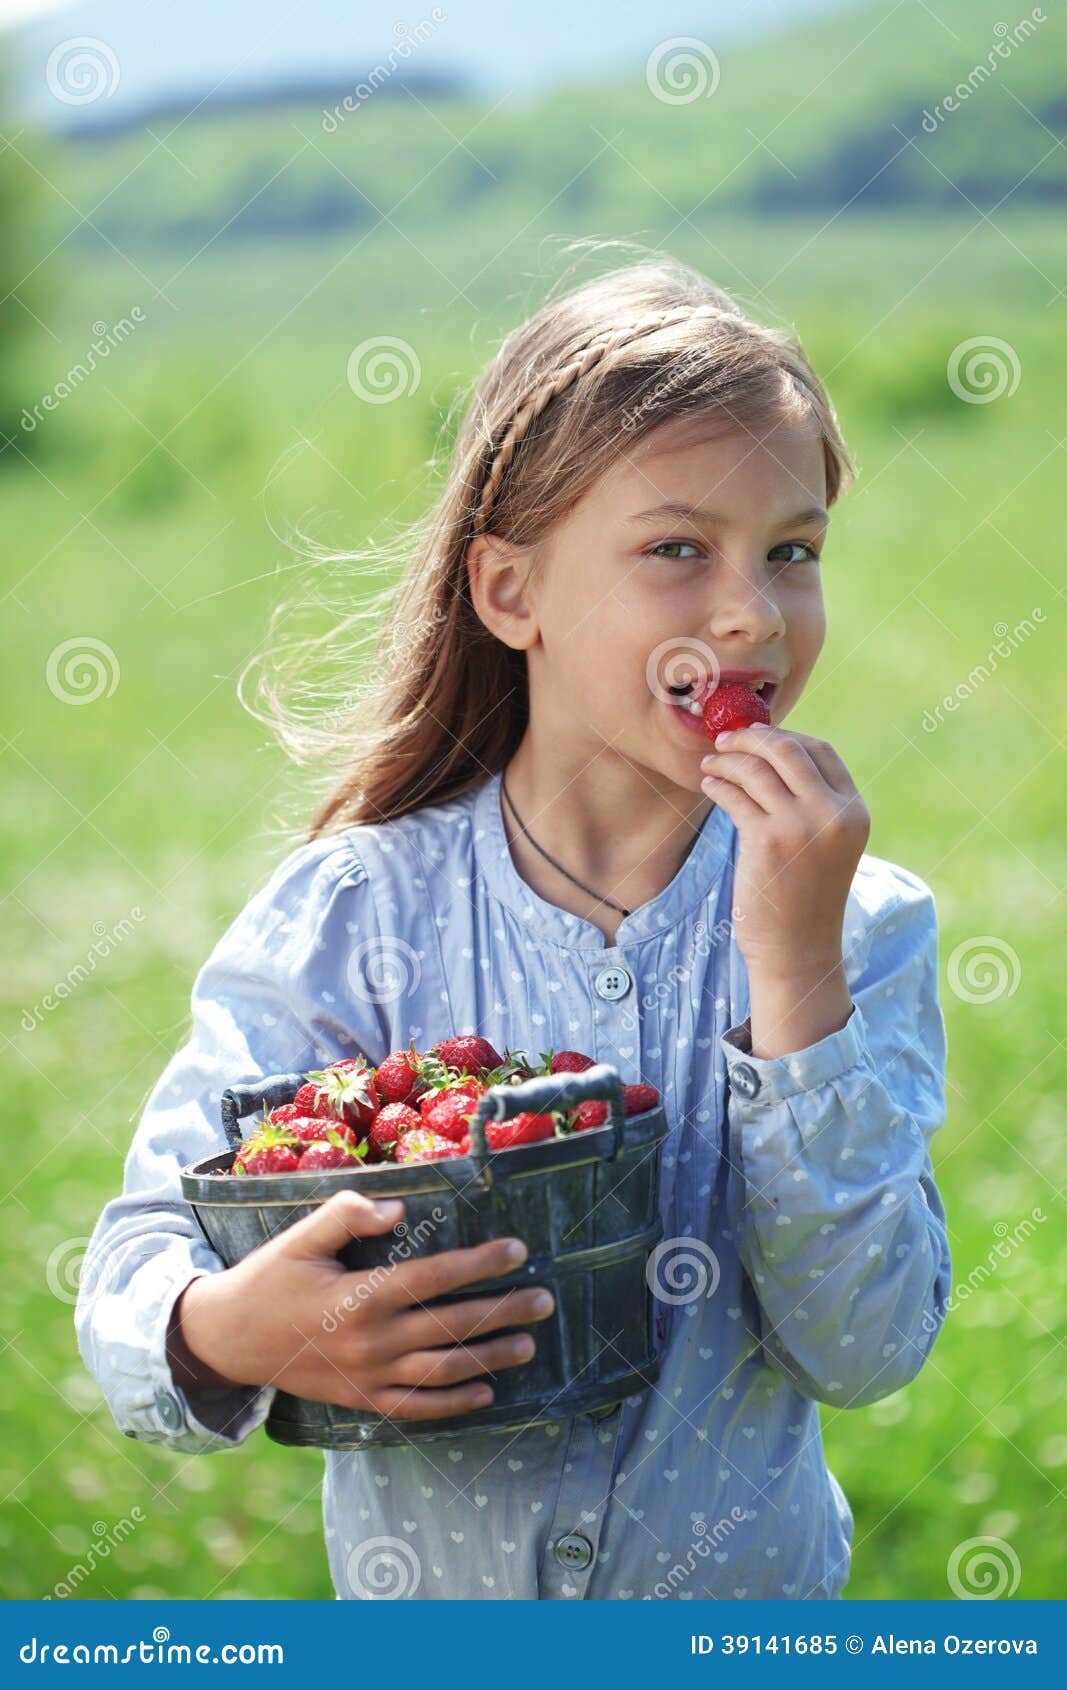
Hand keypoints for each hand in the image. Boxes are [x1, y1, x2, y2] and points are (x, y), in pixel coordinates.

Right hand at [171, 1191, 554, 1421]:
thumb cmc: (270, 1279)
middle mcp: (372, 1342)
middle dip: (504, 1312)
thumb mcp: (301, 1237)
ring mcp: (369, 1377)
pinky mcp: (363, 1400)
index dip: (479, 1264)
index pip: (435, 1278)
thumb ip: (348, 1214)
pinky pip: (417, 1409)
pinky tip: (485, 1393)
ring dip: (491, 1359)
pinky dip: (454, 1405)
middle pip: (452, 1327)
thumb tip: (399, 1207)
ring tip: (529, 1344)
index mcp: (361, 1297)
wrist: (230, 1340)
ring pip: (443, 1372)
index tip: (518, 1250)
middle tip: (545, 1299)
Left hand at [700, 722, 869, 977]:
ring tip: (711, 765)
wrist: (797, 951)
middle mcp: (833, 813)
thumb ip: (813, 803)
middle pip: (788, 749)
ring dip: (727, 760)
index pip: (821, 750)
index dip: (786, 735)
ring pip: (756, 768)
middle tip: (725, 739)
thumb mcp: (826, 845)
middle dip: (752, 736)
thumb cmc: (804, 898)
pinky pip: (735, 795)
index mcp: (854, 811)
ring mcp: (801, 825)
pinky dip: (717, 784)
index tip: (758, 735)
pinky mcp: (767, 841)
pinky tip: (709, 786)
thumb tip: (771, 755)